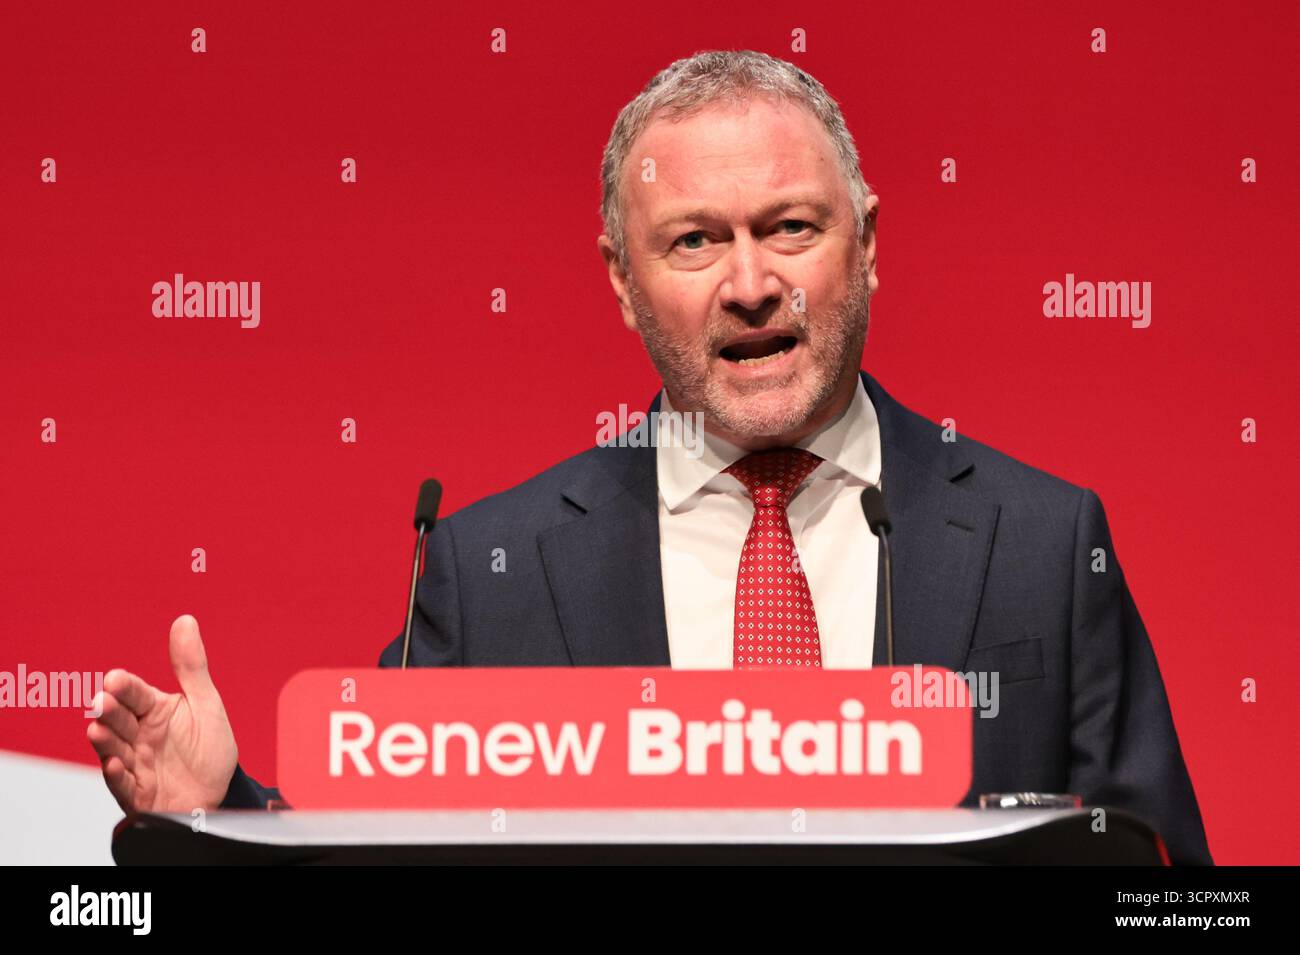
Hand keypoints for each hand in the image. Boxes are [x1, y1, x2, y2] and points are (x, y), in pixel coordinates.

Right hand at [87, 614, 238, 813]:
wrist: (218, 795)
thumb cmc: (208, 749)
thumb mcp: (205, 704)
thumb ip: (191, 666)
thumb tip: (185, 620)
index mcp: (154, 711)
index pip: (136, 695)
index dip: (126, 688)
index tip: (115, 678)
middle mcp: (139, 736)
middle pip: (120, 720)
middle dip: (110, 711)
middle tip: (102, 701)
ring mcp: (136, 764)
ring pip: (115, 749)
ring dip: (107, 740)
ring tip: (98, 729)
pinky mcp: (138, 793)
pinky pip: (124, 785)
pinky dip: (118, 776)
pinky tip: (115, 764)